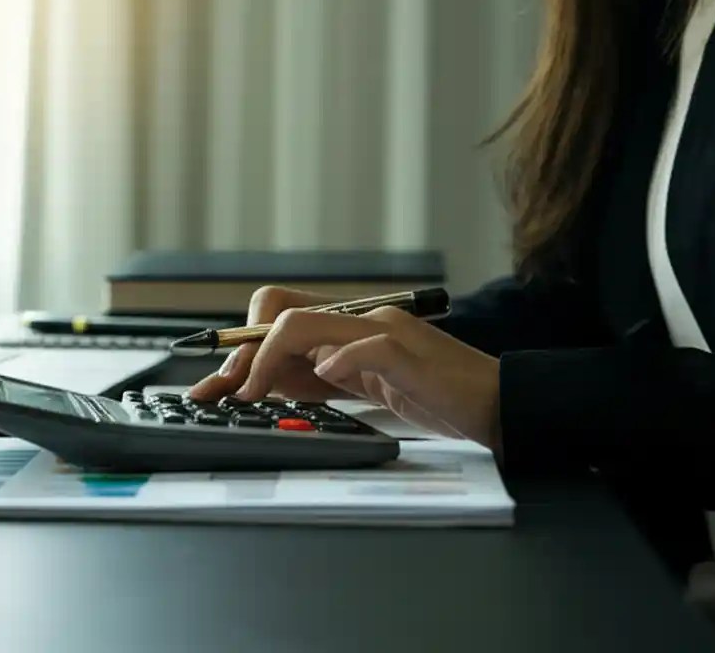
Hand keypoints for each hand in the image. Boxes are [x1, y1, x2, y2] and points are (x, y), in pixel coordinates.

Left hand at [192, 288, 501, 447]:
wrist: (496, 403)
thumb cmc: (432, 396)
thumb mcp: (359, 388)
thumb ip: (315, 378)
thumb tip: (261, 384)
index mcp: (348, 325)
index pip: (276, 315)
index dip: (241, 348)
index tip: (219, 384)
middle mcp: (360, 318)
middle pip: (277, 311)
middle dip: (242, 354)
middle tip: (228, 392)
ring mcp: (383, 331)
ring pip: (302, 323)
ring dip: (267, 358)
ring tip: (258, 392)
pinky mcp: (407, 354)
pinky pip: (363, 348)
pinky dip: (336, 363)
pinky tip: (326, 379)